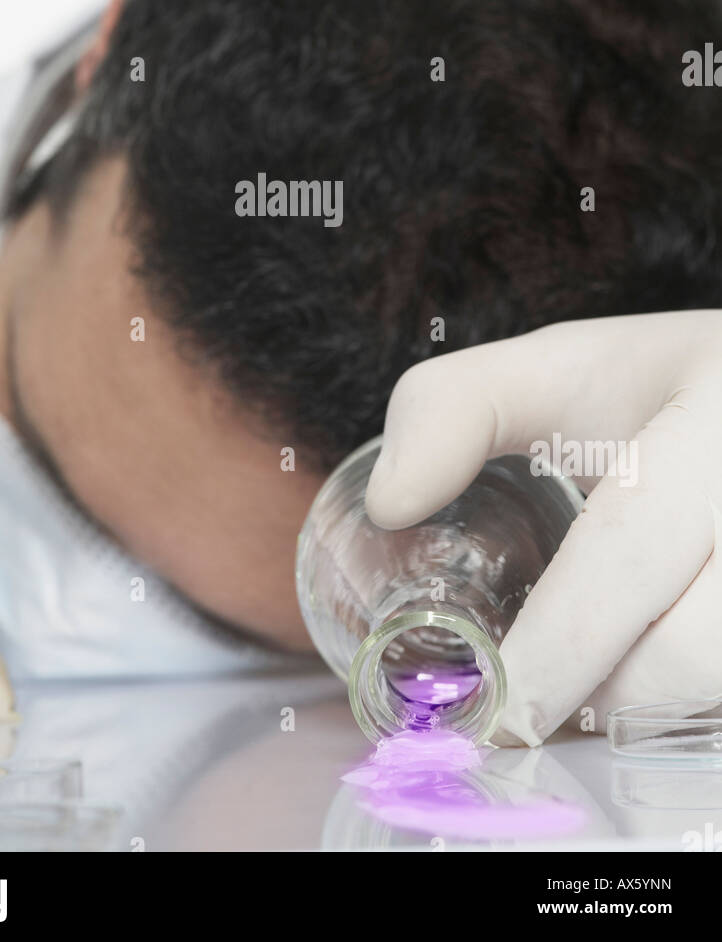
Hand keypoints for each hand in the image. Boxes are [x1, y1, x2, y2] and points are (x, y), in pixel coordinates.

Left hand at [365, 312, 721, 745]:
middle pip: (701, 646)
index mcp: (714, 417)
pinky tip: (649, 681)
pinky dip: (691, 704)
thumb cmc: (646, 395)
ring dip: (659, 710)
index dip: (564, 641)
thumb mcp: (554, 371)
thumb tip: (391, 503)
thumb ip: (454, 408)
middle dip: (612, 697)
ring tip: (596, 687)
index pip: (633, 547)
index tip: (505, 706)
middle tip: (537, 708)